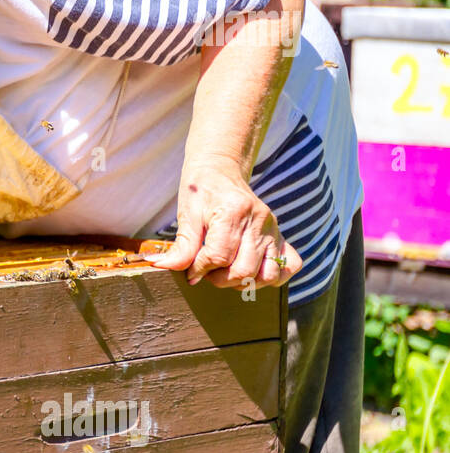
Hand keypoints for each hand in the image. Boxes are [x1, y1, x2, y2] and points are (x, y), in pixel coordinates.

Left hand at [146, 156, 301, 288]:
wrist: (219, 171)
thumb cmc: (200, 192)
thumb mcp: (186, 215)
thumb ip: (180, 246)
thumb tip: (163, 267)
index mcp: (233, 211)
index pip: (219, 256)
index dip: (200, 269)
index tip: (191, 270)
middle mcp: (258, 220)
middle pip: (243, 270)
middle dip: (219, 279)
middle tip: (206, 271)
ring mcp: (273, 229)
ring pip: (266, 274)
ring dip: (243, 282)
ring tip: (226, 272)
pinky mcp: (280, 235)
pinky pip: (290, 265)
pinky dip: (271, 276)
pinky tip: (251, 272)